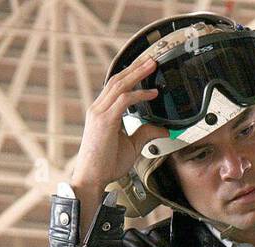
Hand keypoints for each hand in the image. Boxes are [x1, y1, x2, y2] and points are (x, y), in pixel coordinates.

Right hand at [68, 56, 168, 231]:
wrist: (92, 178)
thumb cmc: (106, 164)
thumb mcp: (131, 146)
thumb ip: (145, 133)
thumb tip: (163, 129)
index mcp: (101, 112)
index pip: (116, 86)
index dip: (131, 75)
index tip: (145, 68)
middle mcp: (98, 109)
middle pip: (117, 80)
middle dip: (135, 68)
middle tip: (152, 59)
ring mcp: (100, 113)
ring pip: (120, 85)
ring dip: (138, 73)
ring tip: (152, 65)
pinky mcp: (105, 121)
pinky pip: (123, 100)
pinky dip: (139, 95)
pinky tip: (152, 94)